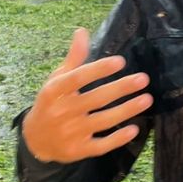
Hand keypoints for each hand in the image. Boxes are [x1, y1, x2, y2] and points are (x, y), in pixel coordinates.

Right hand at [22, 27, 152, 162]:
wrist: (35, 140)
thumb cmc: (51, 103)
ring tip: (147, 99)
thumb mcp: (56, 80)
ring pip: (103, 121)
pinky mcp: (78, 150)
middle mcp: (62, 111)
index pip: (78, 78)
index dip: (99, 69)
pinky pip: (101, 145)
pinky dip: (117, 138)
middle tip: (143, 79)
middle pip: (96, 98)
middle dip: (121, 88)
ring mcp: (71, 133)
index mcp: (54, 91)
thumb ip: (73, 59)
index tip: (120, 61)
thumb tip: (82, 31)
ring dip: (127, 110)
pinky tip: (134, 129)